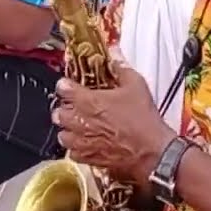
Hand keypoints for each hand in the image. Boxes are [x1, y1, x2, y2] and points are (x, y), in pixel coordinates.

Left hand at [52, 54, 175, 185]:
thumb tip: (114, 52)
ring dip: (67, 129)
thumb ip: (121, 67)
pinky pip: (72, 153)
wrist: (151, 149)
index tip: (68, 85)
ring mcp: (82, 141)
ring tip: (76, 126)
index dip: (65, 85)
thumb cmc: (143, 119)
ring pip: (62, 135)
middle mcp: (80, 121)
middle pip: (58, 113)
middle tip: (73, 106)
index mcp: (88, 101)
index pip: (63, 89)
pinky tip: (84, 143)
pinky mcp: (88, 158)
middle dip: (64, 108)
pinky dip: (75, 148)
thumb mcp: (136, 85)